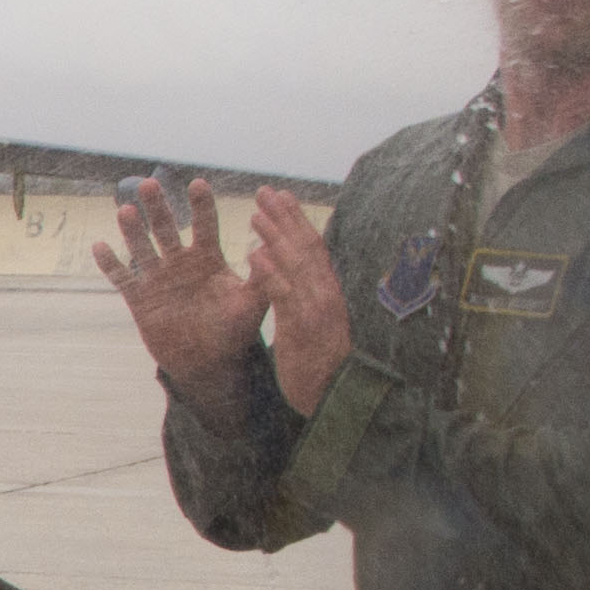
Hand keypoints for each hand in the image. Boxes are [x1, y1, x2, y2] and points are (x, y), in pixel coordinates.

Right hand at [93, 175, 263, 390]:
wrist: (207, 362)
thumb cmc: (234, 332)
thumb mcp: (252, 305)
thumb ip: (261, 278)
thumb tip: (267, 249)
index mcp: (208, 258)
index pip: (204, 224)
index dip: (201, 204)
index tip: (198, 183)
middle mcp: (180, 262)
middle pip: (166, 227)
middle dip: (158, 206)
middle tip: (150, 184)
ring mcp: (158, 279)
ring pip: (141, 247)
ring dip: (133, 229)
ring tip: (126, 210)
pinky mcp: (140, 299)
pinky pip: (122, 278)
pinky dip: (110, 264)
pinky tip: (100, 246)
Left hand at [247, 187, 351, 409]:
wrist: (334, 398)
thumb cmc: (322, 363)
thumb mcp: (315, 324)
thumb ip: (306, 297)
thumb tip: (296, 272)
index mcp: (328, 291)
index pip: (313, 247)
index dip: (297, 221)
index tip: (282, 197)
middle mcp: (324, 294)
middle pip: (305, 247)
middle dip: (285, 218)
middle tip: (265, 191)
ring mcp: (314, 309)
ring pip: (295, 265)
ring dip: (275, 237)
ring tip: (256, 213)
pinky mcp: (301, 328)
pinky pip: (284, 296)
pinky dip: (271, 273)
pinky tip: (256, 254)